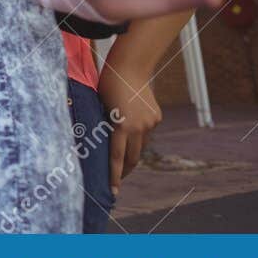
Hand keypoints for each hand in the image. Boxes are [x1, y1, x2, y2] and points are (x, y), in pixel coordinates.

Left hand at [97, 61, 161, 195]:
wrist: (130, 66)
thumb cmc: (107, 84)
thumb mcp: (100, 107)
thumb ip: (104, 126)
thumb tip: (101, 144)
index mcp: (122, 126)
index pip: (117, 158)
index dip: (115, 176)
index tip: (114, 191)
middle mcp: (139, 128)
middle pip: (133, 158)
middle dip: (126, 170)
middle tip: (118, 179)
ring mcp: (150, 123)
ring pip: (141, 146)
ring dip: (132, 151)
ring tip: (122, 156)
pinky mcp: (156, 117)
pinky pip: (146, 132)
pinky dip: (138, 134)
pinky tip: (130, 126)